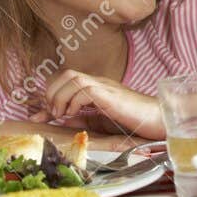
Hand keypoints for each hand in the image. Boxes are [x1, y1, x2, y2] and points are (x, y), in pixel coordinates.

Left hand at [44, 70, 165, 138]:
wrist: (158, 118)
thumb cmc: (134, 120)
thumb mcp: (102, 122)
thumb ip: (84, 119)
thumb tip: (64, 120)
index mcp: (96, 87)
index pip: (66, 81)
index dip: (49, 96)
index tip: (39, 116)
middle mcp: (99, 82)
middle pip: (66, 73)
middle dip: (51, 92)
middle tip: (53, 113)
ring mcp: (105, 86)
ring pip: (72, 78)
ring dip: (60, 96)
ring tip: (61, 114)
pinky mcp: (110, 95)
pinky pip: (84, 89)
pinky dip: (73, 101)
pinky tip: (74, 114)